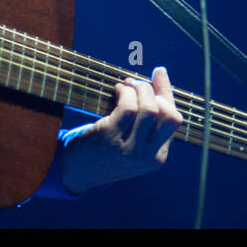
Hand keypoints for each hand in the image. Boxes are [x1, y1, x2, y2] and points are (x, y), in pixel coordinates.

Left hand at [58, 66, 182, 194]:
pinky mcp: (109, 137)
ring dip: (140, 89)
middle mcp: (146, 155)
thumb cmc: (104, 152)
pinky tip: (117, 90)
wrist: (73, 173)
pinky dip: (125, 92)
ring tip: (126, 85)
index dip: (167, 93)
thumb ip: (147, 126)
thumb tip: (156, 82)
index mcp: (156, 158)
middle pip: (169, 115)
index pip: (173, 120)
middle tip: (138, 83)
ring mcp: (128, 148)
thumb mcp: (132, 147)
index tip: (159, 73)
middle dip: (156, 91)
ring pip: (149, 109)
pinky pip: (127, 107)